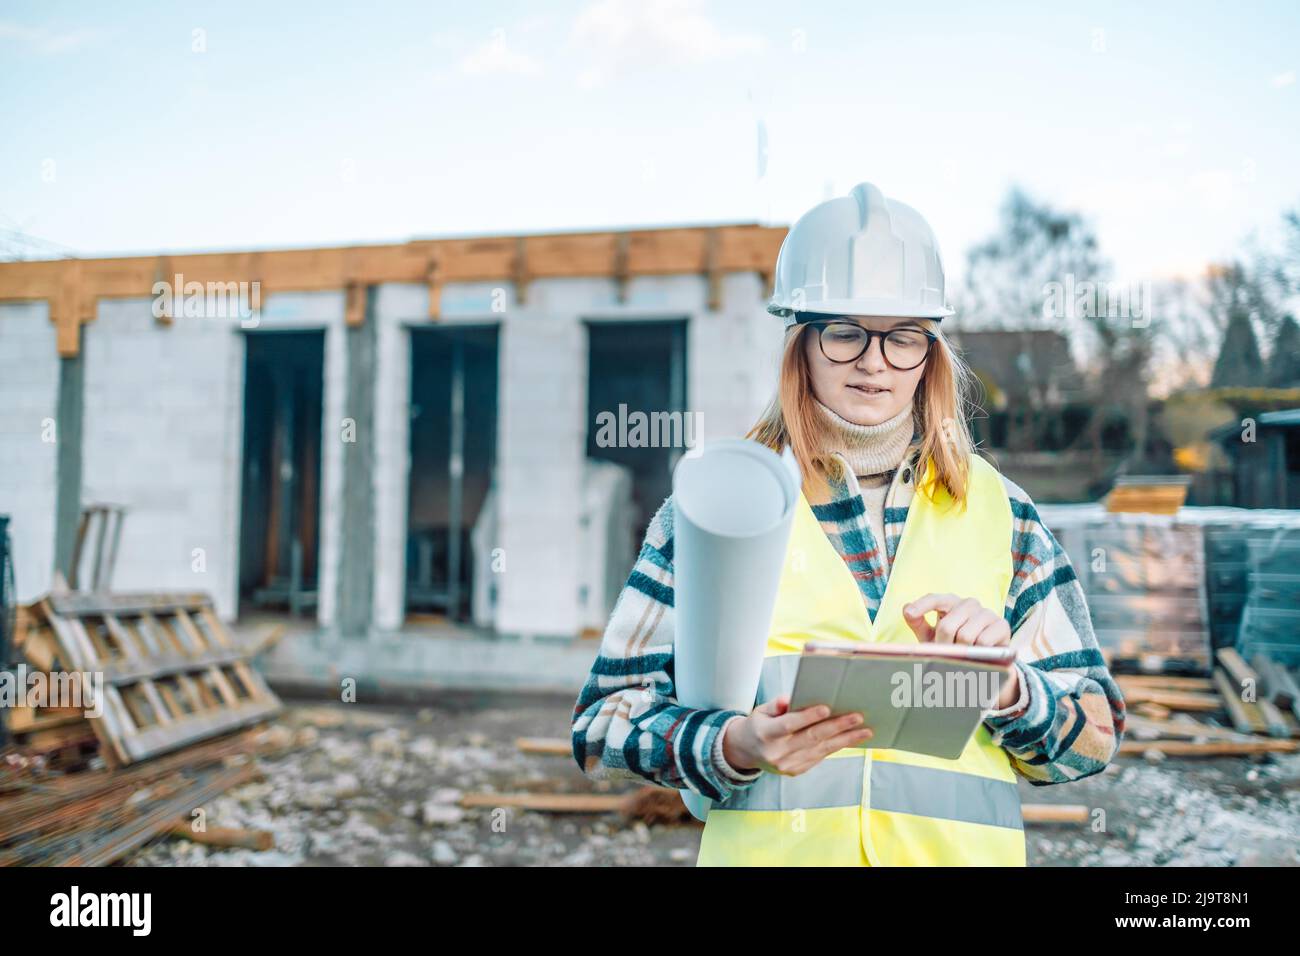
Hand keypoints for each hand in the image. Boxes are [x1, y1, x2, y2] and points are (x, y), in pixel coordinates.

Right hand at [722, 697, 872, 775]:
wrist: (745, 752)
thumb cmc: (758, 724)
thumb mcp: (761, 711)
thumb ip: (776, 705)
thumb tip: (790, 699)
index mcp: (765, 734)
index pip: (789, 724)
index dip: (807, 717)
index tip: (827, 708)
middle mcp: (777, 753)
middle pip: (811, 738)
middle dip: (837, 727)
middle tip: (857, 717)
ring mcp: (787, 765)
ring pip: (820, 750)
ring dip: (845, 740)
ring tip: (865, 731)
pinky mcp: (795, 771)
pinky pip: (819, 757)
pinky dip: (836, 747)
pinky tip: (850, 739)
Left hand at [902, 592, 1019, 709]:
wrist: (984, 660)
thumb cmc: (953, 643)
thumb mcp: (932, 635)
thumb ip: (918, 623)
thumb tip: (906, 609)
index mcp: (950, 602)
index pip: (934, 599)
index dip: (921, 605)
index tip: (910, 613)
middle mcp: (969, 603)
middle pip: (947, 626)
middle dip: (943, 645)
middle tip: (946, 653)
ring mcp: (986, 613)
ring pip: (965, 636)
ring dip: (960, 651)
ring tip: (962, 654)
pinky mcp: (1001, 625)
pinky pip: (983, 642)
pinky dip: (977, 653)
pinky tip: (978, 654)